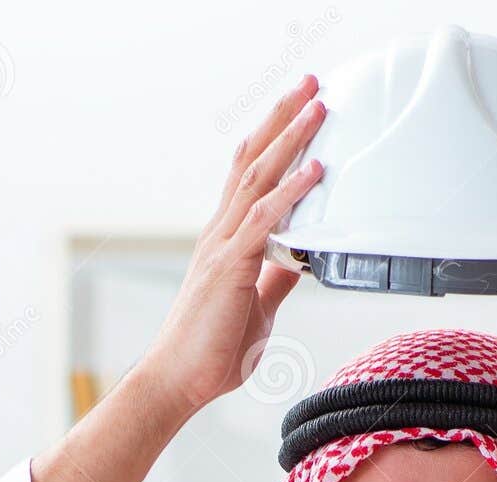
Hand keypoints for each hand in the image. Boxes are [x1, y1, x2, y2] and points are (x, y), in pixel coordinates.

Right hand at [141, 74, 326, 413]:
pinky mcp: (229, 268)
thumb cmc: (210, 351)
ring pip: (258, 178)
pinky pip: (262, 220)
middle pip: (252, 160)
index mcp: (224, 241)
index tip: (295, 110)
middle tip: (311, 85)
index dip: (272, 139)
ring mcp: (221, 247)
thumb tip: (295, 258)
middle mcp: (219, 233)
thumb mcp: (255, 308)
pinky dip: (290, 192)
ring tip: (317, 107)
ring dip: (290, 139)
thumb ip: (273, 279)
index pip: (247, 176)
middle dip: (283, 119)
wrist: (179, 381)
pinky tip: (313, 169)